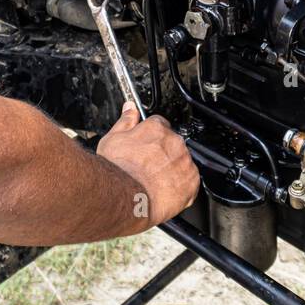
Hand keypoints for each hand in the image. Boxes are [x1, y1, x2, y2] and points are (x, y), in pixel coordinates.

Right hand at [97, 103, 199, 228]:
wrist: (125, 197)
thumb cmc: (117, 171)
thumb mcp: (112, 139)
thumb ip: (125, 121)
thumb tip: (130, 108)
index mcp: (157, 128)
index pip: (160, 125)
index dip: (152, 138)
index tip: (147, 148)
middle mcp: (174, 142)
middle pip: (172, 144)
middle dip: (163, 154)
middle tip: (148, 167)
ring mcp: (184, 162)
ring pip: (182, 162)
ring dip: (173, 169)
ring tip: (155, 182)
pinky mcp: (192, 182)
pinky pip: (190, 182)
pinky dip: (181, 187)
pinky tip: (164, 191)